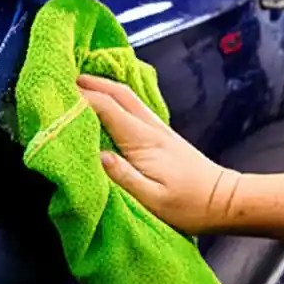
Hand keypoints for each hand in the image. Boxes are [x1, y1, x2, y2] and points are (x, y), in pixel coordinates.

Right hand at [76, 74, 238, 234]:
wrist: (224, 201)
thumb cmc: (189, 206)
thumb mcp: (153, 199)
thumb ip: (124, 176)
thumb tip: (98, 155)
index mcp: (143, 141)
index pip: (107, 108)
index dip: (82, 97)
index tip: (58, 93)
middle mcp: (151, 128)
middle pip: (118, 94)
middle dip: (90, 82)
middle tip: (64, 77)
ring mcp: (158, 129)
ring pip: (127, 97)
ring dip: (103, 86)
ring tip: (80, 83)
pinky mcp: (162, 135)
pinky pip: (134, 107)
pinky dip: (116, 97)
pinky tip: (108, 100)